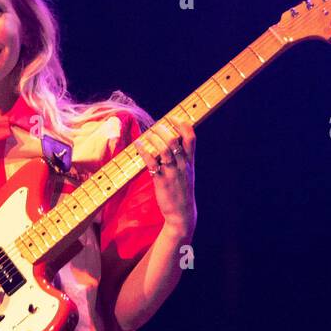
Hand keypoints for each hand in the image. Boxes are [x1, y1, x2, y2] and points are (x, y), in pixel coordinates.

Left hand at [133, 120, 195, 239]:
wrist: (182, 213)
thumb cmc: (182, 191)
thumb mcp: (186, 172)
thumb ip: (181, 157)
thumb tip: (169, 141)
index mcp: (190, 161)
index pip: (191, 137)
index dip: (182, 124)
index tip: (171, 117)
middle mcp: (182, 165)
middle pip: (175, 140)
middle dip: (163, 129)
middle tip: (155, 126)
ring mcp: (172, 173)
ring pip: (164, 149)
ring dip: (153, 138)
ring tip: (147, 134)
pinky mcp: (161, 181)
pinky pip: (152, 163)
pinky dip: (144, 151)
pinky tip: (138, 145)